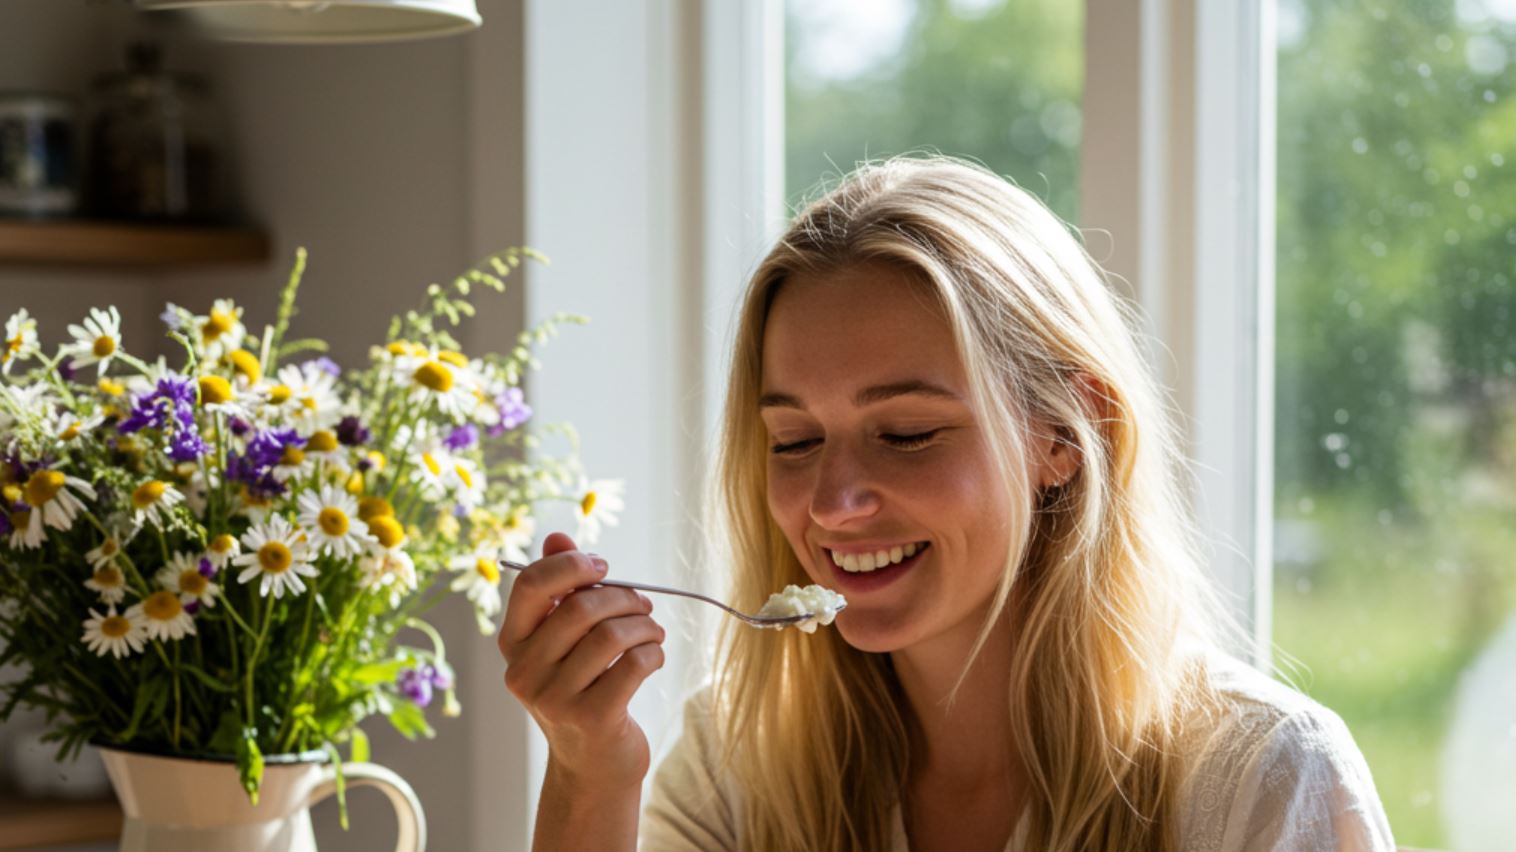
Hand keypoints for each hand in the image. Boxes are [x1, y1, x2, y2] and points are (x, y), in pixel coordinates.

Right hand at [499, 532, 665, 792]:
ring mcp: (554, 698)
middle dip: (623, 597)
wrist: (592, 764)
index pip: (531, 584)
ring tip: (653, 632)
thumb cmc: (582, 688)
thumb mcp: (563, 640)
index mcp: (513, 643)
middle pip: (580, 608)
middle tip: (643, 606)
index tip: (603, 566)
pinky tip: (653, 658)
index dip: (571, 565)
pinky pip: (634, 664)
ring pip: (612, 635)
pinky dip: (653, 653)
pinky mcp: (591, 718)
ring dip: (645, 626)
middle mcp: (524, 671)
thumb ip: (560, 588)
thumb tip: (557, 537)